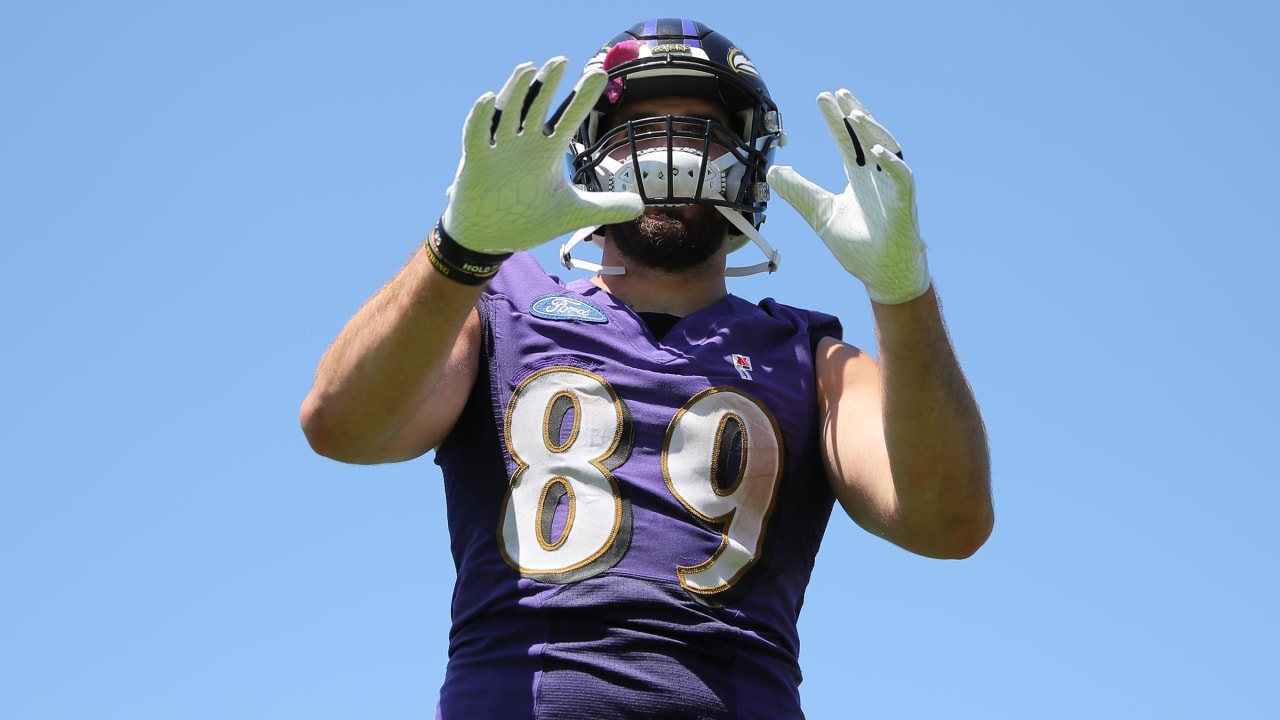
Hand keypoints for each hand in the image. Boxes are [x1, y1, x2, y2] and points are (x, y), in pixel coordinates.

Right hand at [441, 57, 643, 253]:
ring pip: (507, 113)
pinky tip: (489, 97)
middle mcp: (524, 145)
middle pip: (537, 107)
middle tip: (562, 60)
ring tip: (529, 68)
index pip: (569, 118)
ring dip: (516, 91)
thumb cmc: (526, 219)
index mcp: (546, 152)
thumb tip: (640, 205)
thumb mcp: (571, 213)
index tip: (599, 75)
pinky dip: (480, 118)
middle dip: (548, 85)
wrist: (489, 238)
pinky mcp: (475, 163)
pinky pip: (476, 135)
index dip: (583, 97)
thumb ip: (605, 207)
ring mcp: (498, 151)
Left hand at [767, 90, 929, 304]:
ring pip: (888, 150)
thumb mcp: (819, 213)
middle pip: (867, 138)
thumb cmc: (858, 244)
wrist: (881, 274)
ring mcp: (893, 188)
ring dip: (873, 132)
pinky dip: (891, 165)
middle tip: (837, 94)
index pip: (847, 141)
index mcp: (859, 176)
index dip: (837, 119)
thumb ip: (798, 192)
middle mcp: (878, 177)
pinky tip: (876, 152)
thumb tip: (773, 172)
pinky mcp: (904, 205)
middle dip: (853, 115)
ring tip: (854, 114)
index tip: (824, 97)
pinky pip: (902, 179)